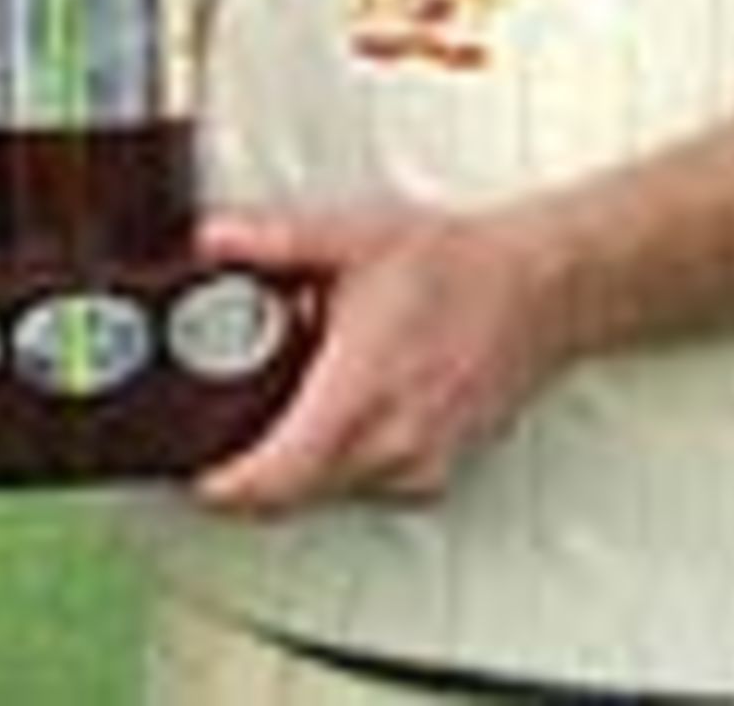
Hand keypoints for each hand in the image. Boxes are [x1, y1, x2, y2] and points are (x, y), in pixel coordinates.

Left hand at [194, 195, 569, 513]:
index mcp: (359, 395)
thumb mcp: (354, 238)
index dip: (218, 488)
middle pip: (289, 495)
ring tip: (298, 396)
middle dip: (251, 469)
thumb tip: (212, 240)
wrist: (542, 287)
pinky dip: (345, 456)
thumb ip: (275, 240)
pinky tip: (349, 403)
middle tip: (225, 427)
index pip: (270, 481)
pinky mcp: (436, 472)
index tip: (191, 472)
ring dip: (300, 461)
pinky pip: (369, 484)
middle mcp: (388, 446)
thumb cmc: (461, 266)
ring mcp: (417, 466)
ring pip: (329, 491)